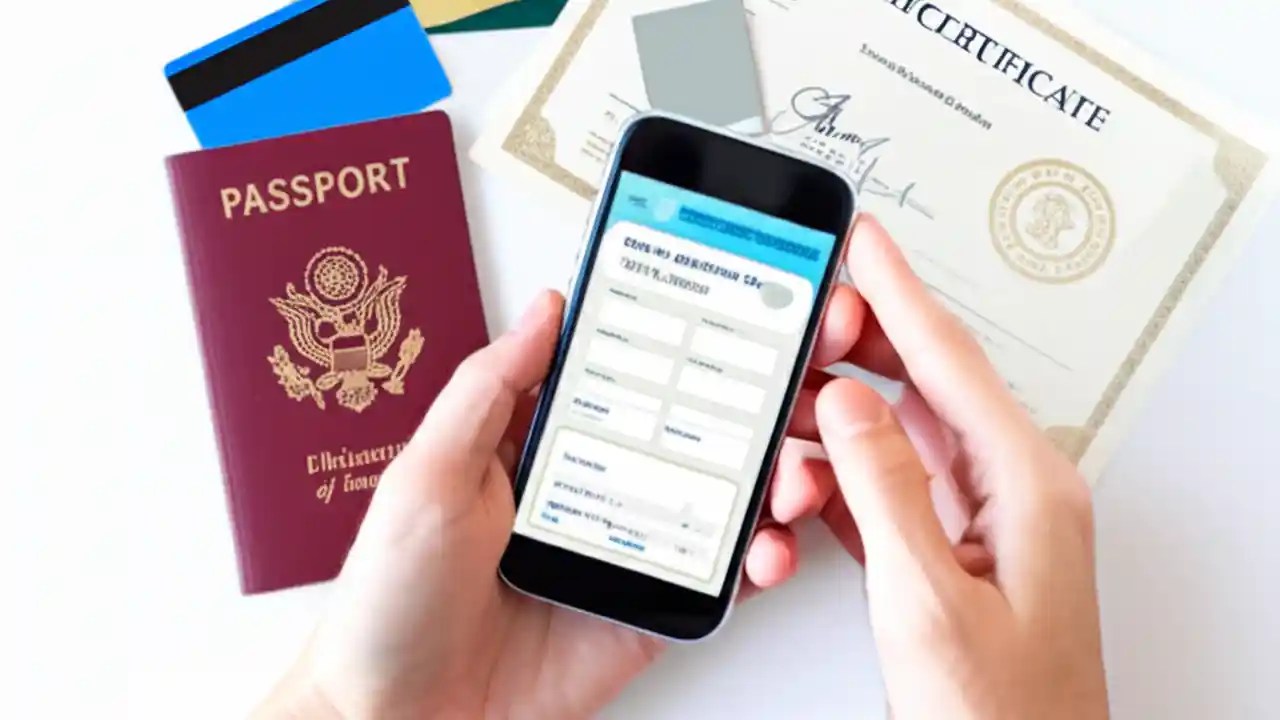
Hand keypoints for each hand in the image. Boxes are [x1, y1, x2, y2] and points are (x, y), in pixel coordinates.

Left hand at [256, 283, 866, 719]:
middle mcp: (596, 484)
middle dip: (761, 402)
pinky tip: (770, 545)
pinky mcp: (650, 609)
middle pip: (695, 428)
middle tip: (806, 377)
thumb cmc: (393, 599)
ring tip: (793, 472)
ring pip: (725, 498)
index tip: (747, 304)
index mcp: (544, 441)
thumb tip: (547, 309)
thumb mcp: (428, 473)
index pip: (631, 371)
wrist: (403, 719)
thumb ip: (489, 389)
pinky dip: (762, 559)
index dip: (689, 337)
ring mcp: (630, 546)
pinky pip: (722, 577)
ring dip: (776, 477)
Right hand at [797, 216, 1108, 718]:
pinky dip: (842, 478)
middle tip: (809, 310)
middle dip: (861, 344)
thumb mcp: (927, 601)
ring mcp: (983, 523)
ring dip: (839, 424)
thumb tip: (849, 407)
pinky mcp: (952, 554)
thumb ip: (885, 492)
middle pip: (927, 384)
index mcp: (1026, 487)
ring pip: (900, 436)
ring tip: (786, 416)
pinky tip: (804, 477)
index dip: (897, 292)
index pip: (949, 361)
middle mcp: (1012, 492)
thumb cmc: (997, 716)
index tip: (862, 239)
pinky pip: (891, 487)